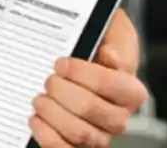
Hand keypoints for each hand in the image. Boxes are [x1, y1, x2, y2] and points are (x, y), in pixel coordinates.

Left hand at [30, 10, 147, 146]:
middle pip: (91, 109)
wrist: (86, 54)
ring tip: (39, 98)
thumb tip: (111, 57)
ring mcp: (98, 132)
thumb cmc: (100, 43)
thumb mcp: (114, 30)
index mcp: (130, 90)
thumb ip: (117, 40)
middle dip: (62, 91)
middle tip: (48, 79)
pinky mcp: (77, 142)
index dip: (81, 73)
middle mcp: (118, 115)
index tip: (60, 62)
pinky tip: (36, 119)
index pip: (110, 84)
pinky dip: (48, 137)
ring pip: (80, 134)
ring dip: (53, 114)